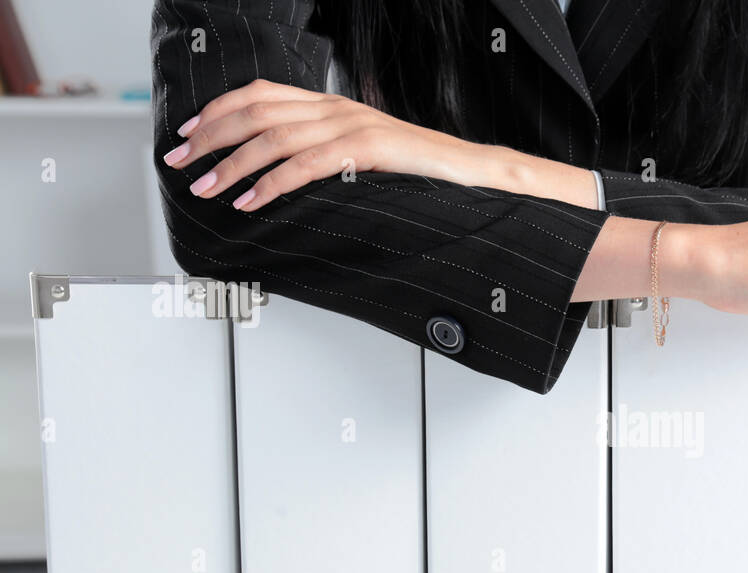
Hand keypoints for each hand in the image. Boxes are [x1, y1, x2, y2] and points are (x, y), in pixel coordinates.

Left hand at [161, 79, 501, 211]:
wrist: (467, 169)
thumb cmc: (416, 169)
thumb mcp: (361, 154)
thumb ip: (323, 151)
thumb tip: (277, 173)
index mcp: (329, 102)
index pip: (258, 95)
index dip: (215, 112)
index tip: (186, 136)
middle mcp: (334, 106)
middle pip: (254, 112)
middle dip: (208, 139)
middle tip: (178, 163)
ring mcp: (350, 125)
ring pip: (272, 139)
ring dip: (231, 166)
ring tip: (206, 189)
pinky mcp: (366, 149)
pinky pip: (305, 165)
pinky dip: (271, 184)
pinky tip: (250, 202)